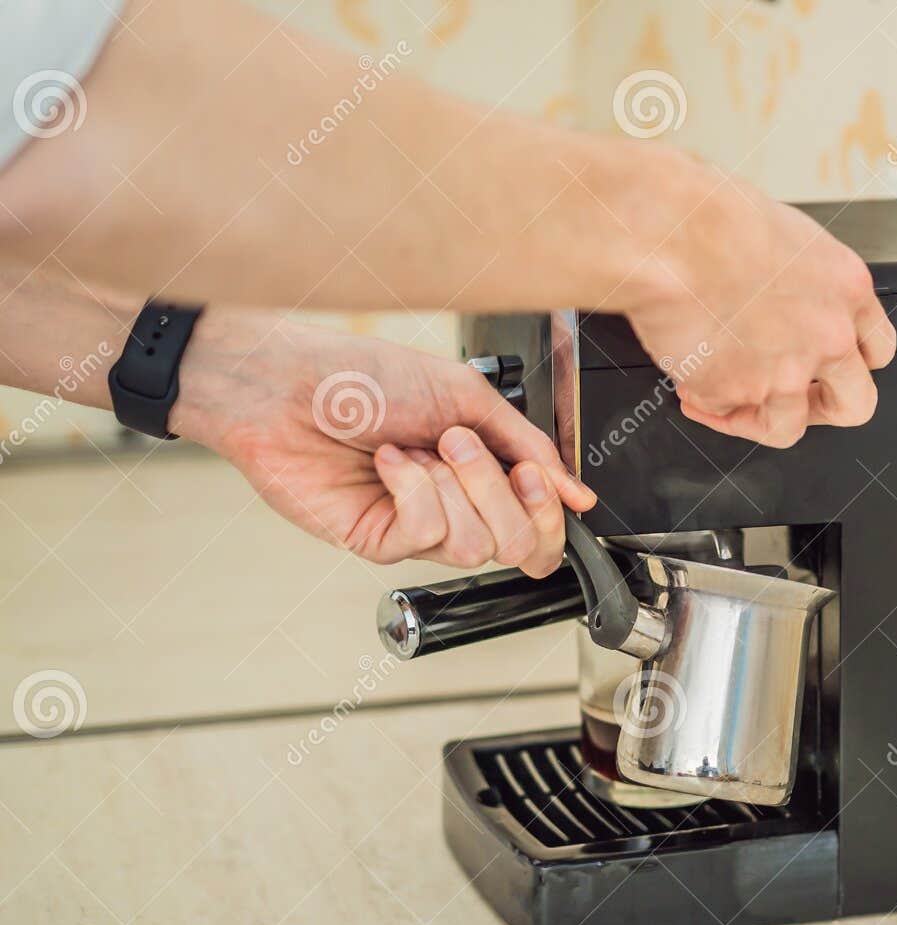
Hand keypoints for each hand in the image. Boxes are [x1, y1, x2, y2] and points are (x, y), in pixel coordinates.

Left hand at [169, 311, 594, 577]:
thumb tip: (576, 493)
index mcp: (484, 472)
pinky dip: (412, 489)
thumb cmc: (366, 375)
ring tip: (416, 448)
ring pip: (476, 546)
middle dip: (499, 493)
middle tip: (461, 446)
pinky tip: (387, 463)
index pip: (542, 528)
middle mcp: (456, 506)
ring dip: (451, 486)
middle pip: (521, 546)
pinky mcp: (379, 542)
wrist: (290, 380)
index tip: (531, 473)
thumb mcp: (468, 397)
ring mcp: (418, 528)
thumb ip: (530, 447)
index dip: (549, 511)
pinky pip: (425, 535)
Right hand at [618, 154, 896, 447]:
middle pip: (855, 404)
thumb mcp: (788, 239)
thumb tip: (785, 304)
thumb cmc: (716, 217)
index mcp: (847, 290)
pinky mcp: (737, 392)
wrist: (673, 234)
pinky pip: (723, 411)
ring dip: (753, 417)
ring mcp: (786, 373)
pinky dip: (706, 401)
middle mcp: (828, 337)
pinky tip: (688, 378)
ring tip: (721, 395)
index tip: (832, 367)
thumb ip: (803, 286)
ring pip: (786, 427)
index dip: (851, 364)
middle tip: (793, 400)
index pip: (877, 350)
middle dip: (822, 409)